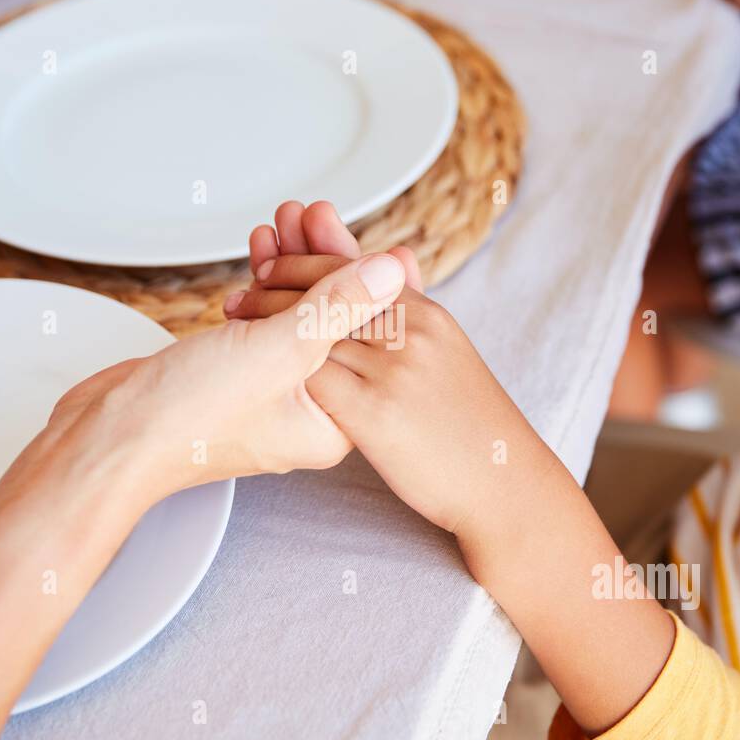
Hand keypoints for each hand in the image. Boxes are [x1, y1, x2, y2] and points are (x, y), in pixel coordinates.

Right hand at [0, 243, 406, 541]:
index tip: (384, 243)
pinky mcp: (234, 373)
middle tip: (319, 215)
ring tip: (288, 218)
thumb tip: (393, 271)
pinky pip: (263, 319)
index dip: (376, 286)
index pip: (372, 343)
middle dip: (326, 263)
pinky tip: (262, 251)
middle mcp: (308, 409)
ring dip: (291, 264)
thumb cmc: (190, 418)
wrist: (110, 437)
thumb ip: (342, 306)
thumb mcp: (280, 351)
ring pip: (297, 314)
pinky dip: (263, 284)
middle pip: (336, 322)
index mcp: (335, 421)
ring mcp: (270, 390)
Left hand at [228, 210, 548, 535]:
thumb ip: (413, 314)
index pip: (357, 268)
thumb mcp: (448, 355)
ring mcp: (394, 370)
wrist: (504, 481)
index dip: (309, 259)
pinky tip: (255, 366)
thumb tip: (395, 269)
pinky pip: (317, 378)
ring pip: (316, 331)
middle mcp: (410, 333)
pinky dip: (283, 367)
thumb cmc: (473, 426)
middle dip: (279, 279)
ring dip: (269, 322)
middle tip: (242, 287)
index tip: (271, 259)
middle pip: (331, 290)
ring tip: (235, 320)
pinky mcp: (377, 412)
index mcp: (427, 315)